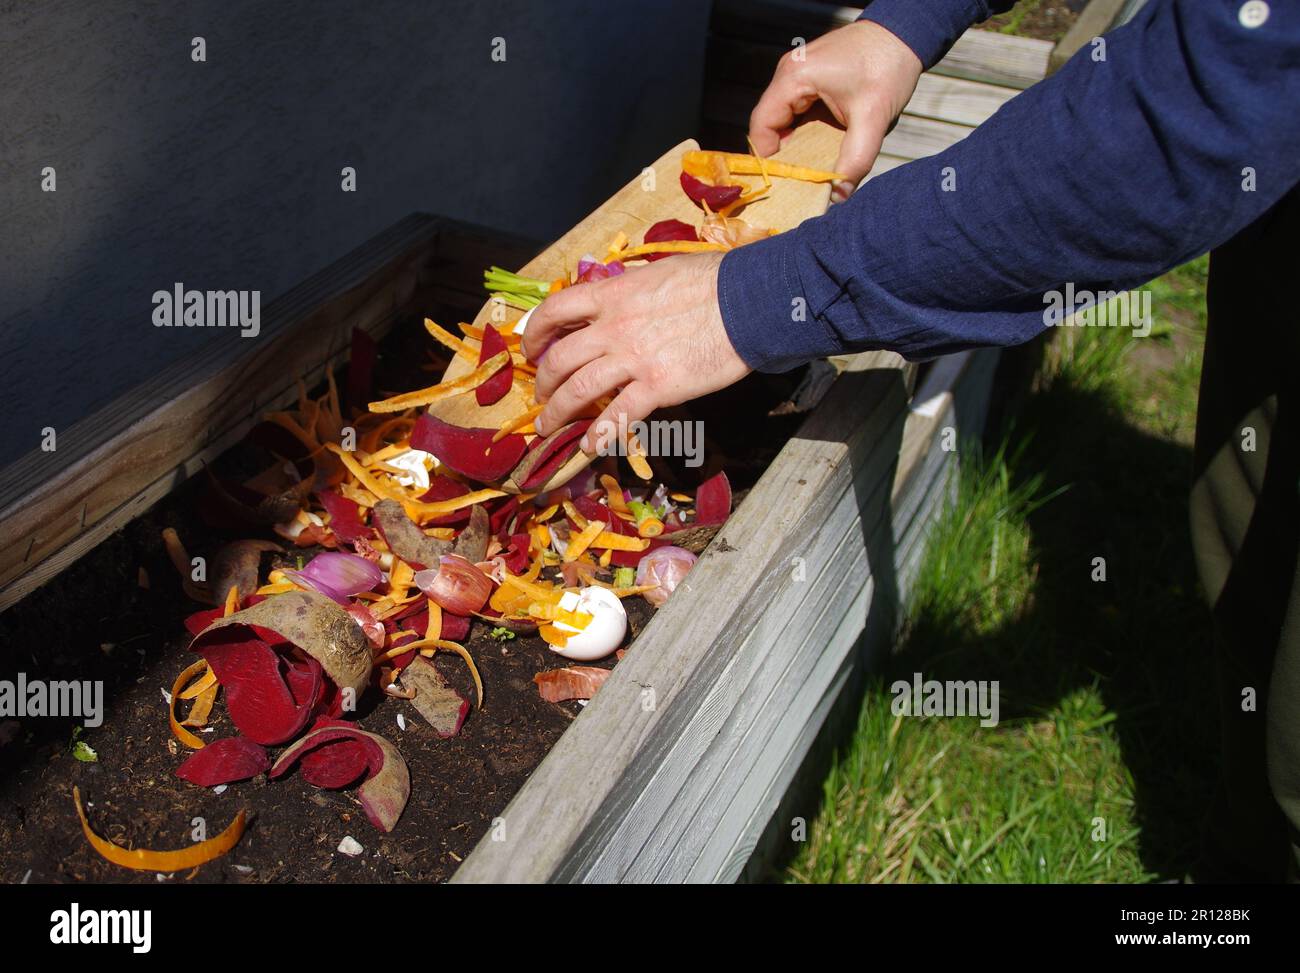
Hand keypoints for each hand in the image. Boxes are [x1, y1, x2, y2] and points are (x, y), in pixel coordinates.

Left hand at [522, 252, 750, 452]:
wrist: (749, 302)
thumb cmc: (713, 281)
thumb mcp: (660, 273)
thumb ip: (631, 290)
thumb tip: (618, 299)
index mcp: (614, 294)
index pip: (556, 310)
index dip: (535, 332)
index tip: (531, 348)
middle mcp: (614, 326)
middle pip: (559, 357)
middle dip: (543, 381)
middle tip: (541, 396)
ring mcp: (633, 358)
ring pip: (578, 390)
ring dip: (557, 412)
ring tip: (548, 427)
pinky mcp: (657, 386)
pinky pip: (617, 416)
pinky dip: (598, 435)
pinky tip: (589, 446)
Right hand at [750, 20, 921, 200]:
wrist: (904, 34)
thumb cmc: (888, 66)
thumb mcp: (873, 117)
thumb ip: (856, 159)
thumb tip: (840, 196)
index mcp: (794, 77)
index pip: (761, 126)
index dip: (768, 159)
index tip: (786, 183)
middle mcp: (789, 74)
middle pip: (771, 126)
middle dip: (785, 156)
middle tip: (801, 182)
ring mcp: (798, 74)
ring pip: (785, 121)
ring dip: (798, 145)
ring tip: (814, 168)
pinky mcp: (811, 79)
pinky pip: (799, 112)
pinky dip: (808, 133)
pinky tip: (824, 148)